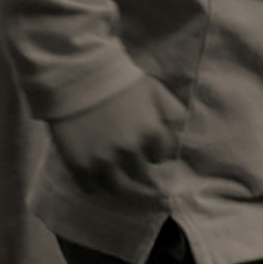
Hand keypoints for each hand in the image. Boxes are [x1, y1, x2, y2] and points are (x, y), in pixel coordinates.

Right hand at [49, 78, 175, 198]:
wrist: (78, 75)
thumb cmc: (119, 80)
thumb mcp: (154, 89)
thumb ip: (172, 111)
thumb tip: (183, 129)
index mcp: (151, 133)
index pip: (162, 157)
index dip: (153, 151)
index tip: (146, 148)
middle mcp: (131, 151)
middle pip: (141, 176)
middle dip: (136, 168)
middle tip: (127, 162)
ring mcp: (104, 161)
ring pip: (117, 188)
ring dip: (117, 181)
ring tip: (111, 172)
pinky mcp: (80, 166)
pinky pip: (90, 188)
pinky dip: (93, 183)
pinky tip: (91, 171)